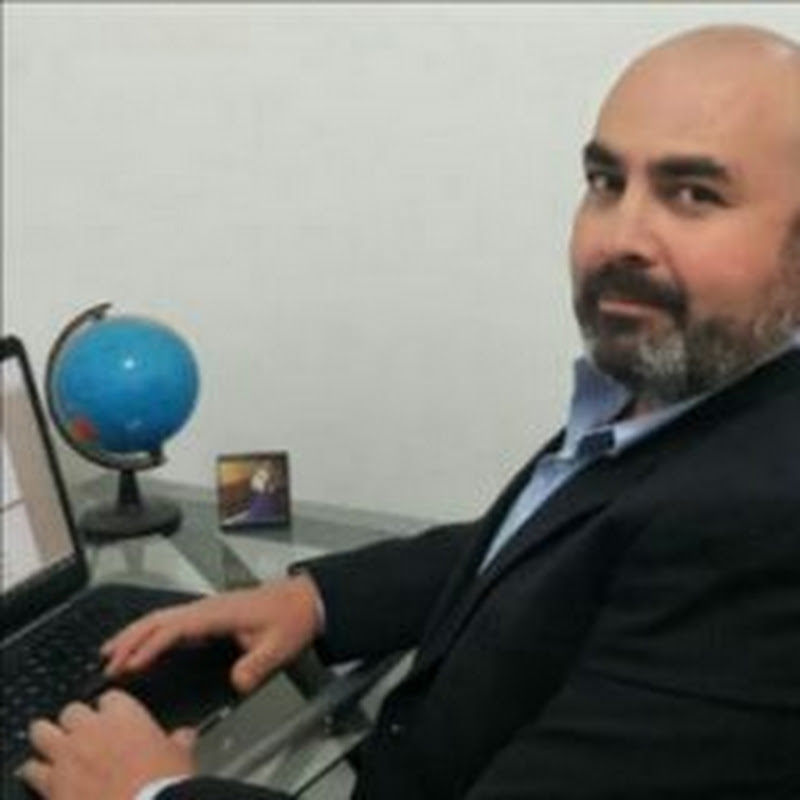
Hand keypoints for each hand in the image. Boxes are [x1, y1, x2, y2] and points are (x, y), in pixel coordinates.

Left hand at [19, 690, 193, 799]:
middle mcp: (92, 727)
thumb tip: (185, 735)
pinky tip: (43, 775)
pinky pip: (31, 768)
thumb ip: (179, 740)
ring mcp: (68, 753)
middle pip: (72, 710)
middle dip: (76, 721)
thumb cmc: (164, 781)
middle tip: (84, 734)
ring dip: (48, 737)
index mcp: (124, 714)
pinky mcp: (51, 782)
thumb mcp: (180, 755)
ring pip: (42, 731)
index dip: (111, 710)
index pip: (110, 698)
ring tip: (55, 746)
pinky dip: (36, 770)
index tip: (114, 719)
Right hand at [103, 574, 322, 693]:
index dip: (150, 646)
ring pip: (164, 618)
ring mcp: (209, 609)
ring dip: (137, 633)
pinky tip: (147, 646)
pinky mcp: (212, 615)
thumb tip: (236, 682)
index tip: (130, 665)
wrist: (306, 600)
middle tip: (106, 661)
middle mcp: (208, 607)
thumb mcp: (278, 646)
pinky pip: (174, 622)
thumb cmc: (292, 619)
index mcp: (218, 613)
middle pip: (160, 619)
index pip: (174, 628)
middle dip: (130, 638)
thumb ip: (256, 665)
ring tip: (113, 652)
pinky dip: (153, 633)